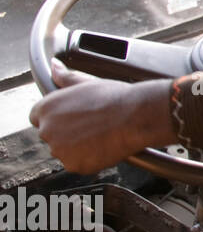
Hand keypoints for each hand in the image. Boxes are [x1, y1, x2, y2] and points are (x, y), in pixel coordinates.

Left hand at [28, 59, 173, 174]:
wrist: (136, 116)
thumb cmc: (115, 98)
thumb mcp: (87, 83)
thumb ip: (65, 78)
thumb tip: (54, 66)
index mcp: (46, 108)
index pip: (37, 118)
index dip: (57, 118)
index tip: (73, 118)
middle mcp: (47, 130)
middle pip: (51, 136)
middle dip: (68, 133)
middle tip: (92, 126)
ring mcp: (60, 150)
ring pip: (65, 151)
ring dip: (78, 148)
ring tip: (100, 135)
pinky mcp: (74, 165)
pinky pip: (78, 164)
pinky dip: (89, 160)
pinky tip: (103, 146)